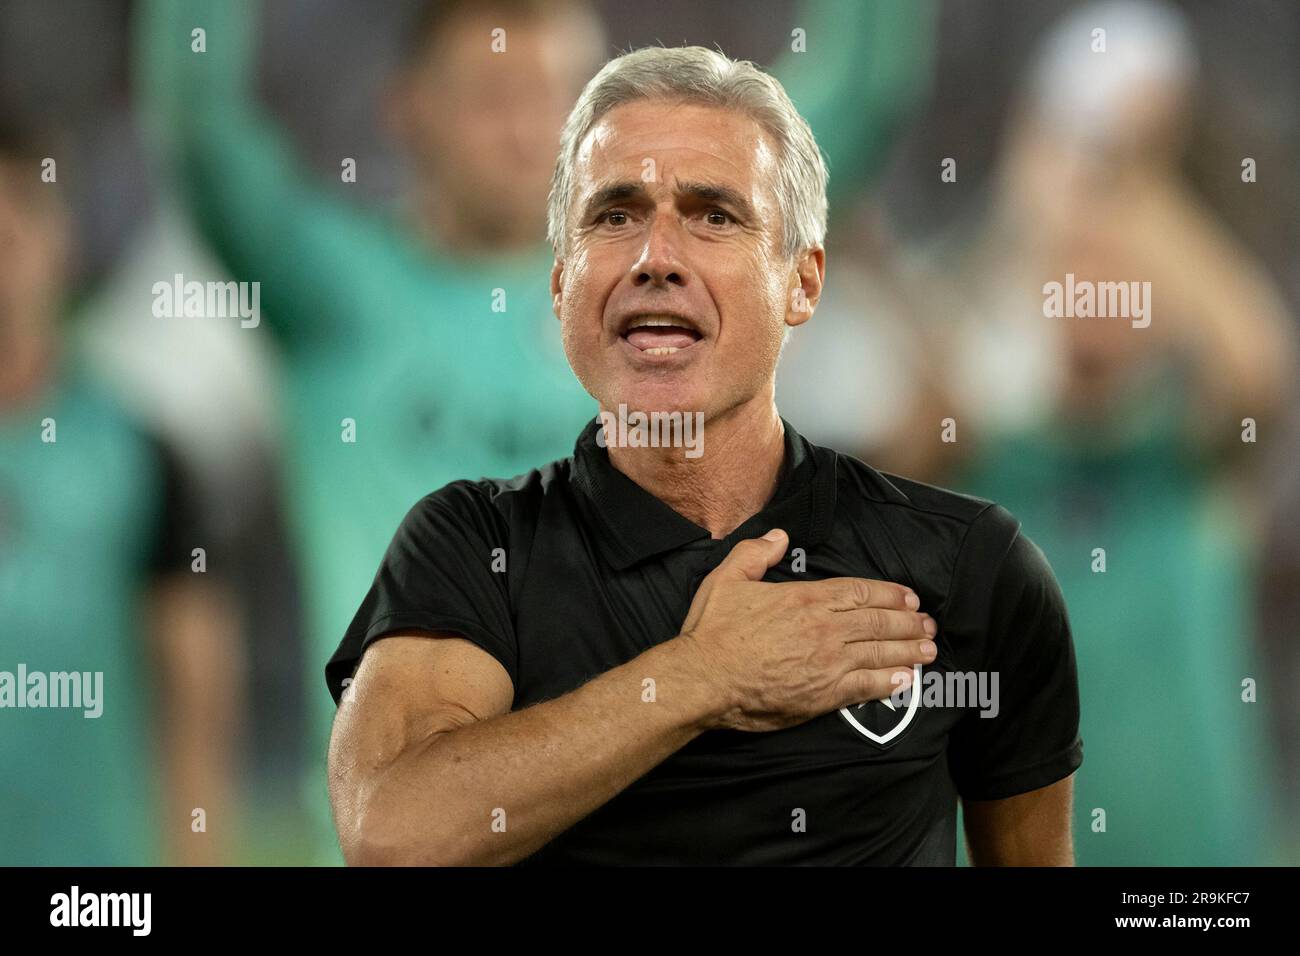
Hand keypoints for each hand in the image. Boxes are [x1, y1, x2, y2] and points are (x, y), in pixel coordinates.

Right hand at [674, 528, 937, 731]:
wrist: (704, 679)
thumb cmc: (713, 631)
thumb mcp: (727, 578)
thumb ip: (756, 553)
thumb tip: (779, 537)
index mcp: (806, 598)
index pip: (860, 592)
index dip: (889, 594)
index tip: (909, 597)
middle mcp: (824, 628)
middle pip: (878, 622)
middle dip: (908, 622)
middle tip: (928, 623)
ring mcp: (828, 663)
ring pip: (880, 653)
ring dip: (909, 650)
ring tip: (929, 649)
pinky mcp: (824, 695)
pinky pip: (867, 687)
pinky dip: (890, 682)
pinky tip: (906, 680)